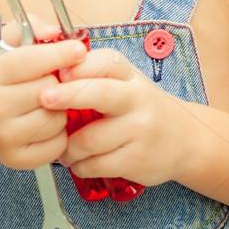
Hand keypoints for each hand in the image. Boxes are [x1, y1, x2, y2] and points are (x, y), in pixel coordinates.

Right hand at [0, 13, 86, 170]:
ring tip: (46, 101)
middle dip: (57, 81)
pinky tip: (46, 122)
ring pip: (57, 118)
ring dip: (61, 107)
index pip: (33, 62)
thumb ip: (29, 26)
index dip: (61, 54)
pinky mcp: (15, 159)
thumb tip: (56, 31)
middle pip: (50, 90)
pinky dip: (59, 133)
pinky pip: (57, 144)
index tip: (79, 50)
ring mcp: (3, 136)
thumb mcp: (0, 43)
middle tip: (49, 79)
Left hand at [39, 47, 186, 186]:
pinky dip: (79, 165)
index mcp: (130, 75)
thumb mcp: (125, 82)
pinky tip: (78, 163)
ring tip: (62, 149)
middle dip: (67, 96)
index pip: (104, 62)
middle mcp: (138, 99)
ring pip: (90, 139)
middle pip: (100, 94)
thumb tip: (50, 72)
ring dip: (68, 147)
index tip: (56, 72)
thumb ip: (93, 75)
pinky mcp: (138, 160)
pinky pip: (97, 164)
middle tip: (44, 99)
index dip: (78, 66)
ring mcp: (140, 130)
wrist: (185, 140)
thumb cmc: (141, 108)